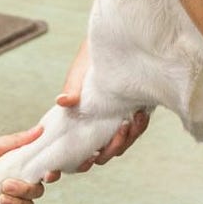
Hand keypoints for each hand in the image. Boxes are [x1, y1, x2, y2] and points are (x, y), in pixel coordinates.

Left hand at [0, 127, 56, 203]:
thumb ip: (16, 140)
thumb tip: (41, 129)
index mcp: (16, 168)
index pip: (42, 171)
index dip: (50, 173)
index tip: (47, 175)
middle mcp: (17, 187)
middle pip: (37, 190)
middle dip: (24, 189)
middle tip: (5, 186)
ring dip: (17, 203)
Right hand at [55, 41, 149, 172]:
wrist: (116, 41)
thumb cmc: (91, 58)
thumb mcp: (80, 73)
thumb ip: (73, 89)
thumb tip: (62, 101)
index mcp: (79, 121)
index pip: (75, 150)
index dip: (77, 163)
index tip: (82, 161)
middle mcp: (97, 126)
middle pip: (101, 154)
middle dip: (109, 151)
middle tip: (116, 137)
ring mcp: (116, 122)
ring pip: (121, 145)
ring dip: (126, 140)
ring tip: (130, 123)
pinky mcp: (133, 114)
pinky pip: (137, 130)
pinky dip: (138, 127)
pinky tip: (140, 115)